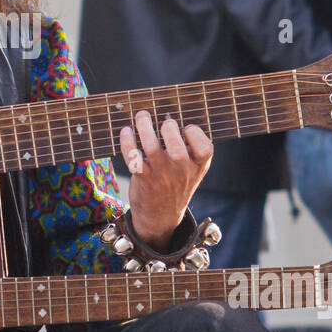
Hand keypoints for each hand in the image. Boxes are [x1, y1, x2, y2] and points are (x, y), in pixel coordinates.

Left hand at [119, 111, 212, 249]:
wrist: (161, 216)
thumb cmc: (177, 183)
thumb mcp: (193, 169)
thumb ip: (191, 148)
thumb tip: (171, 116)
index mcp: (198, 166)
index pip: (205, 148)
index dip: (195, 133)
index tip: (186, 128)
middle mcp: (181, 171)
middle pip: (177, 147)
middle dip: (168, 128)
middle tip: (163, 122)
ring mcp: (161, 175)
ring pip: (152, 147)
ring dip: (144, 126)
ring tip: (142, 116)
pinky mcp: (143, 178)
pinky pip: (133, 157)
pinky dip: (127, 142)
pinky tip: (126, 131)